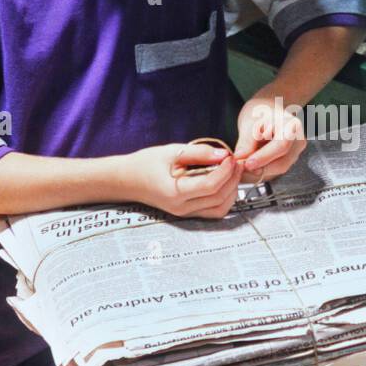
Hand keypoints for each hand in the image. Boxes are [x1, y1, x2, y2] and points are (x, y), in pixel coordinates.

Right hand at [123, 142, 241, 218]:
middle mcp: (181, 207)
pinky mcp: (188, 213)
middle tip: (236, 162)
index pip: (210, 186)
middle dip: (233, 179)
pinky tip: (226, 182)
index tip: (231, 157)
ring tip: (233, 171)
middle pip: (219, 198)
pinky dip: (225, 198)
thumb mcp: (171, 151)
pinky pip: (214, 211)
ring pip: (220, 208)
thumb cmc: (147, 163)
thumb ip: (198, 153)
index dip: (225, 171)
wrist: (128, 180)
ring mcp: (185, 213)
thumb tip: (223, 154)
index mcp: (175, 192)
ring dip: (232, 190)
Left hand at [234, 93, 305, 182]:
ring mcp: (296, 152)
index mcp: (292, 125)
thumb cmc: (259, 113)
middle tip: (240, 168)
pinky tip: (251, 165)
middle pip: (282, 163)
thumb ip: (246, 142)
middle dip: (260, 168)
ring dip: (259, 170)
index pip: (281, 146)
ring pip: (278, 169)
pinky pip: (276, 170)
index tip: (247, 164)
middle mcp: (298, 140)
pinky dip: (262, 169)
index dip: (264, 157)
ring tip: (243, 165)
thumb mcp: (249, 122)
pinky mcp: (290, 160)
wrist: (267, 111)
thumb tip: (239, 160)